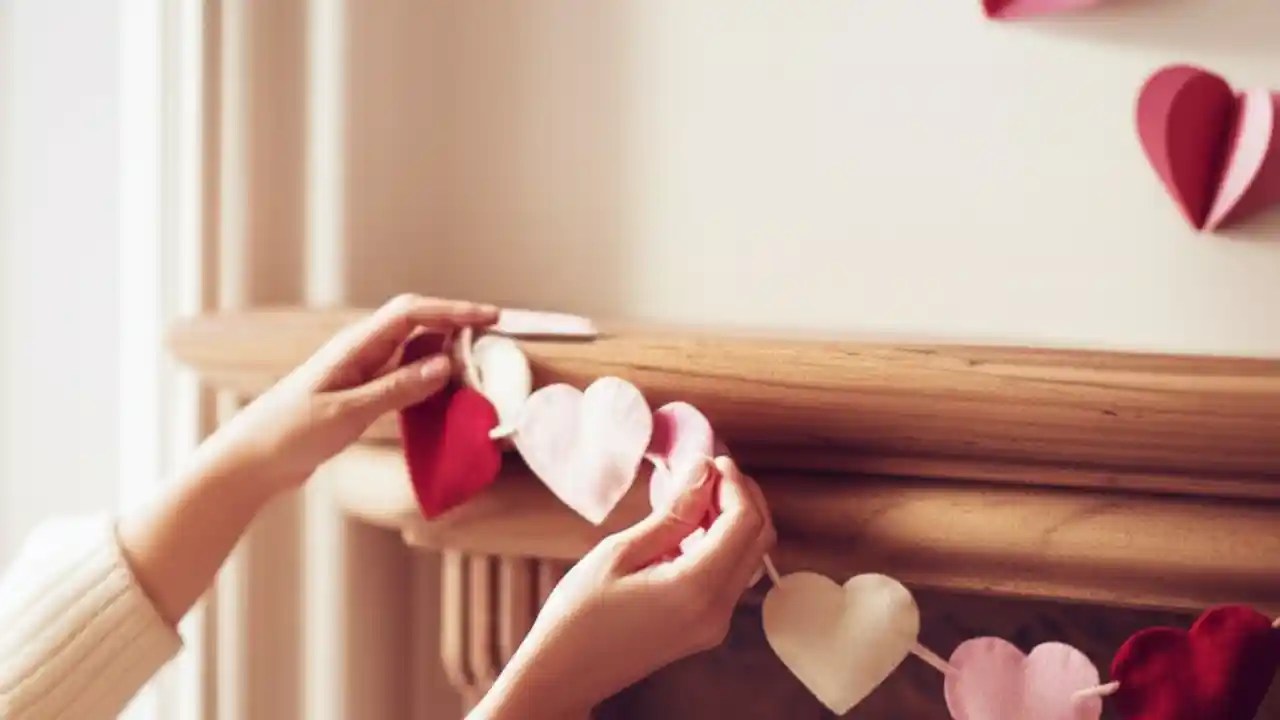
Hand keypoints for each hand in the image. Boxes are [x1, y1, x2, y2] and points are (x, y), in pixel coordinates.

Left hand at [120, 294, 496, 626]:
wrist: (251, 460)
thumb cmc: (290, 432)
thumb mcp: (348, 412)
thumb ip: (397, 388)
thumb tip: (446, 365)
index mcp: (355, 345)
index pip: (413, 312)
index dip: (454, 310)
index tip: (491, 318)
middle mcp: (361, 351)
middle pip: (418, 323)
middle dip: (457, 324)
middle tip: (496, 335)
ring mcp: (361, 371)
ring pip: (414, 350)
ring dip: (447, 352)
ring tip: (481, 363)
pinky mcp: (361, 394)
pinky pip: (405, 376)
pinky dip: (431, 379)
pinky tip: (448, 394)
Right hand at [471, 457, 776, 719]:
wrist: (563, 674)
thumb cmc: (578, 615)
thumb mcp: (620, 552)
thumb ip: (672, 513)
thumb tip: (704, 470)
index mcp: (697, 589)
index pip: (744, 523)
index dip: (734, 483)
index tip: (710, 459)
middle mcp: (718, 611)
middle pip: (759, 538)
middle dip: (741, 497)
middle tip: (708, 471)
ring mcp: (716, 623)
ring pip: (750, 556)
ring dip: (733, 519)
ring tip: (695, 494)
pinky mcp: (707, 627)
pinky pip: (731, 575)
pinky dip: (722, 543)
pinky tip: (690, 527)